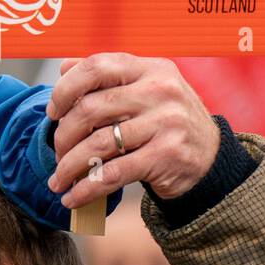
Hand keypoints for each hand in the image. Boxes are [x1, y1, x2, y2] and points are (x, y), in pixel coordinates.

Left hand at [45, 54, 219, 208]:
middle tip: (57, 153)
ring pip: (98, 143)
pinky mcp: (166, 156)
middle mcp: (160, 91)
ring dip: (70, 166)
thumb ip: (109, 77)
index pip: (96, 66)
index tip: (53, 112)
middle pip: (91, 108)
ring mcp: (166, 123)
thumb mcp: (147, 89)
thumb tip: (64, 66)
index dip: (65, 89)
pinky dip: (86, 189)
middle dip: (64, 135)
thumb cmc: (168, 122)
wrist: (211, 159)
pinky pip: (113, 174)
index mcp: (151, 68)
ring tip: (59, 180)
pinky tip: (73, 198)